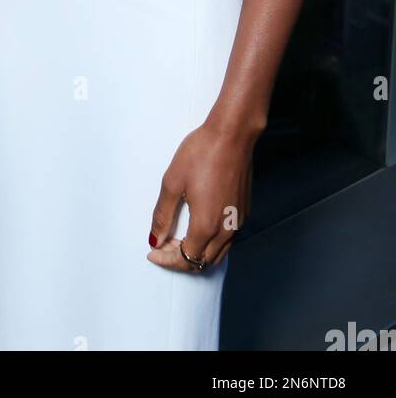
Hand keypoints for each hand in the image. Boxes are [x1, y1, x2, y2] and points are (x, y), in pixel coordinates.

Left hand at [146, 121, 255, 272]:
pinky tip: (198, 227)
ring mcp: (238, 221)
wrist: (232, 135)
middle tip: (162, 245)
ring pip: (218, 254)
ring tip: (178, 239)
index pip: (186, 258)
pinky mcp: (244, 211)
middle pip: (203, 262)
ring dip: (197, 253)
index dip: (167, 260)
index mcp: (206, 226)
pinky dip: (211, 243)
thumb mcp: (172, 182)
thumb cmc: (201, 154)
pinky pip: (227, 240)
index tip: (152, 253)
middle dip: (180, 259)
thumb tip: (155, 239)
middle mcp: (226, 230)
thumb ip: (163, 215)